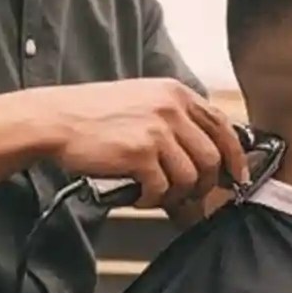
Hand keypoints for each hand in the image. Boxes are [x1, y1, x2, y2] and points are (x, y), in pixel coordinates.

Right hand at [35, 78, 249, 209]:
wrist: (54, 120)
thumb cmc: (93, 115)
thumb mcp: (142, 100)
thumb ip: (175, 118)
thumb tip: (206, 151)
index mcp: (176, 93)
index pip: (223, 125)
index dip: (235, 155)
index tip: (236, 175)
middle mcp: (171, 108)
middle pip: (212, 157)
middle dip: (206, 183)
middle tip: (192, 195)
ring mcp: (157, 129)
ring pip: (190, 176)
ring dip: (177, 194)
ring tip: (157, 194)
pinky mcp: (140, 152)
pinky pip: (162, 188)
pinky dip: (152, 199)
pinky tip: (138, 195)